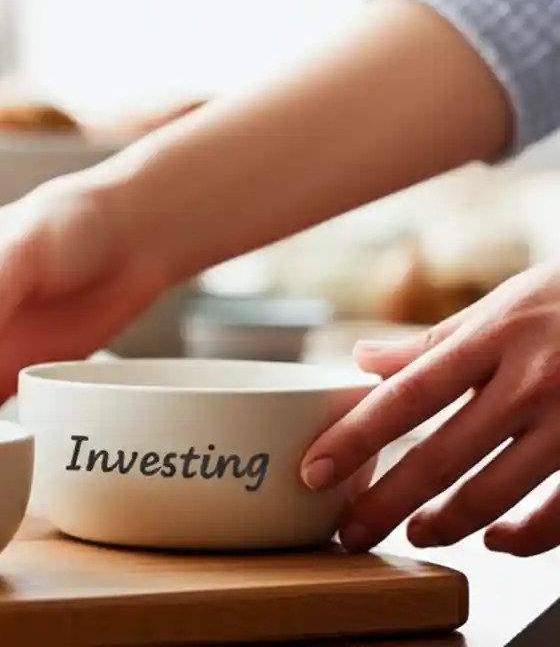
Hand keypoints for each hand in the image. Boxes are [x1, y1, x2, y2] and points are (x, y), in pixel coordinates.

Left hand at [301, 262, 559, 555]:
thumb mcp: (504, 305)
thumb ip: (434, 342)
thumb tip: (363, 361)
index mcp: (494, 337)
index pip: (406, 394)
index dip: (356, 437)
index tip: (315, 470)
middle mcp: (531, 379)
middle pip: (440, 454)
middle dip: (386, 500)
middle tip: (350, 528)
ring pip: (497, 490)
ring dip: (446, 521)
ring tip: (416, 533)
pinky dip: (527, 536)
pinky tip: (499, 541)